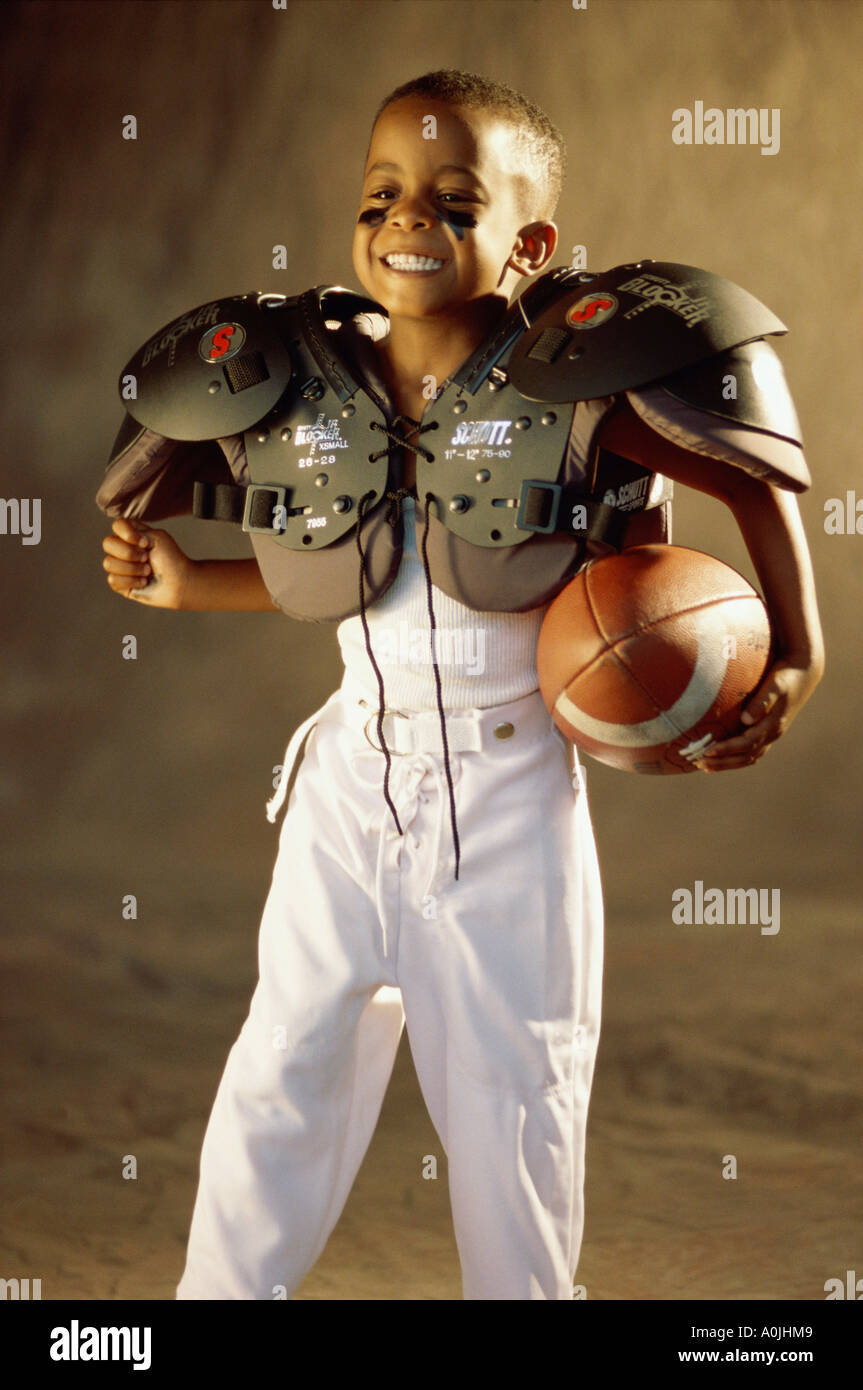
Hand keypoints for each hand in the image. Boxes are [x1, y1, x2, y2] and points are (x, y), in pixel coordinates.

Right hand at [101, 517, 191, 609]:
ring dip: (132, 569)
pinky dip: (132, 582)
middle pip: (108, 543)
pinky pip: (113, 580)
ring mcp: (119, 566)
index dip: (128, 534)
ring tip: (148, 572)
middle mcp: (122, 548)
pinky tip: (144, 582)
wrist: (179, 583)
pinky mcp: (120, 584)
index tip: (146, 543)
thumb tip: (119, 540)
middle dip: (129, 553)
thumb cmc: (171, 559)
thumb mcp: (157, 537)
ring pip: (109, 563)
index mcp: (131, 534)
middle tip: (147, 558)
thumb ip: (136, 530)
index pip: (117, 525)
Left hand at [694, 655, 823, 771]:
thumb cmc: (786, 676)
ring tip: (705, 766)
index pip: (747, 744)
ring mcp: (771, 735)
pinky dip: (734, 757)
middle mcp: (772, 734)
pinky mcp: (767, 731)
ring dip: (727, 763)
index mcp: (773, 725)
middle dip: (723, 762)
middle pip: (745, 756)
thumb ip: (762, 701)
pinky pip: (750, 751)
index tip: (708, 752)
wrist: (803, 674)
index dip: (727, 749)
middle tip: (700, 764)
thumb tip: (745, 719)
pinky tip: (719, 755)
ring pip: (748, 757)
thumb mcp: (776, 685)